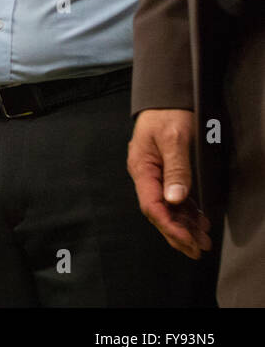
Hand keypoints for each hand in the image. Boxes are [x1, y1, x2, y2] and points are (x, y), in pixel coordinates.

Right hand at [128, 108, 212, 258]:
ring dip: (184, 225)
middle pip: (158, 211)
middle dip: (177, 233)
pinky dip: (186, 212)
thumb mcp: (174, 139)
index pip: (152, 206)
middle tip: (198, 250)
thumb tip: (175, 199)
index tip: (188, 240)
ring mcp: (154, 174)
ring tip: (203, 241)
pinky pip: (173, 198)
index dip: (169, 226)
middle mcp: (145, 175)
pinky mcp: (165, 172)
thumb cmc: (168, 114)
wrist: (167, 96)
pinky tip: (199, 221)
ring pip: (167, 207)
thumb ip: (176, 169)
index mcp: (142, 169)